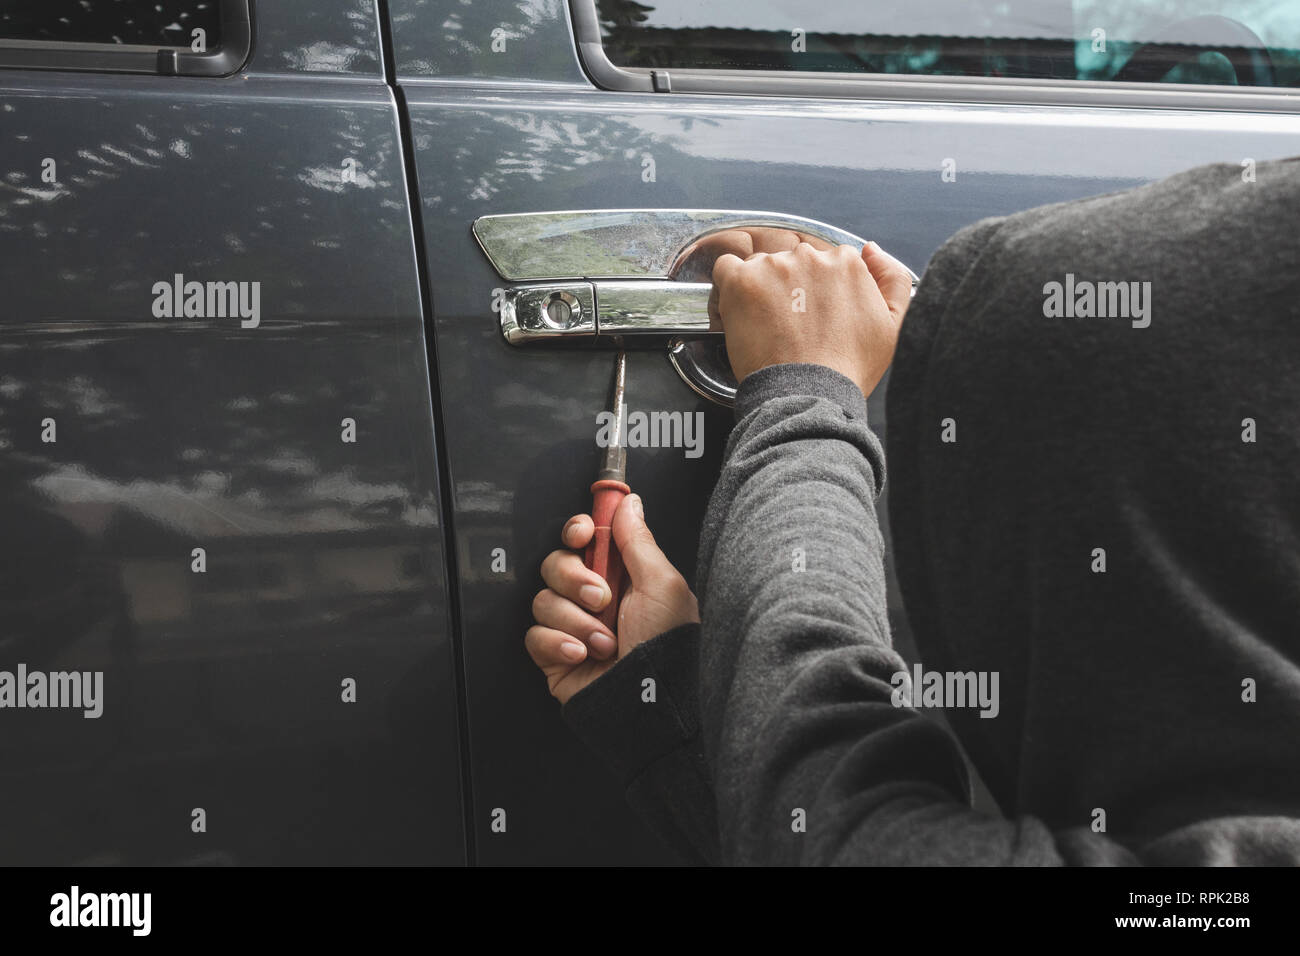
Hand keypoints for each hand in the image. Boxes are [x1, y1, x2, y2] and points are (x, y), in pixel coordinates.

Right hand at [526, 494, 698, 704]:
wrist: (652, 707)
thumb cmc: (667, 648)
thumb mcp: (664, 587)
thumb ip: (639, 541)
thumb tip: (628, 503)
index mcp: (622, 576)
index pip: (584, 538)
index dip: (577, 530)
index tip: (582, 535)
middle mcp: (595, 598)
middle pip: (556, 564)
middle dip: (576, 579)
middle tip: (602, 599)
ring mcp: (573, 626)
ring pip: (543, 599)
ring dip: (577, 621)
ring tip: (606, 642)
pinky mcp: (555, 656)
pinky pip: (535, 635)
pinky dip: (559, 644)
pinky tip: (584, 655)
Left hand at [709, 233, 912, 397]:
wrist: (808, 394)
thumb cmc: (846, 368)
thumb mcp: (892, 326)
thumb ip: (891, 279)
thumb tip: (870, 250)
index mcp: (846, 263)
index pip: (824, 263)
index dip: (815, 291)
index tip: (810, 315)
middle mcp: (810, 257)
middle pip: (792, 262)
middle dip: (789, 288)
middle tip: (788, 325)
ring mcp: (773, 267)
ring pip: (760, 266)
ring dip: (760, 289)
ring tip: (765, 326)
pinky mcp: (741, 280)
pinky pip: (726, 267)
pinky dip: (729, 285)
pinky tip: (739, 310)